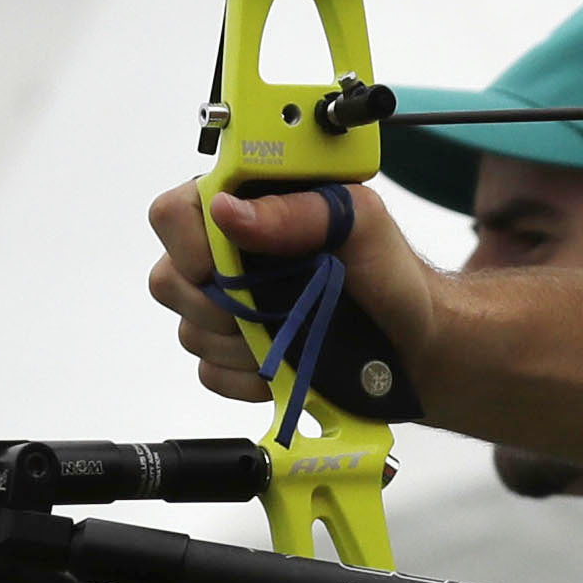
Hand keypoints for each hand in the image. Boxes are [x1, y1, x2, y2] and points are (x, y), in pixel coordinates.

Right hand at [144, 180, 443, 407]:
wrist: (413, 343)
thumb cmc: (390, 275)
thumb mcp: (361, 225)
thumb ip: (298, 211)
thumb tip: (227, 212)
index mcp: (249, 207)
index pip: (174, 214)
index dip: (189, 244)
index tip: (225, 268)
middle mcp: (225, 256)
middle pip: (169, 279)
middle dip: (220, 304)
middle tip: (272, 306)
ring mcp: (224, 311)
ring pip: (189, 332)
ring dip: (243, 342)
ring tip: (295, 332)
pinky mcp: (231, 358)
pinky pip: (209, 372)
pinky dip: (248, 376)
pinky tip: (289, 361)